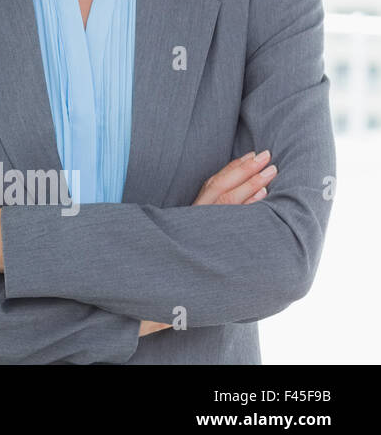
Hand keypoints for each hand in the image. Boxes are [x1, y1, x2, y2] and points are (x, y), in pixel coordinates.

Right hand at [138, 151, 277, 336]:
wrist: (163, 279)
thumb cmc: (181, 255)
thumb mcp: (191, 228)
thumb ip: (207, 215)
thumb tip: (240, 202)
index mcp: (192, 209)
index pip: (214, 182)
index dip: (232, 167)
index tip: (250, 155)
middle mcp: (197, 215)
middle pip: (223, 186)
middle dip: (246, 169)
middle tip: (267, 155)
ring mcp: (205, 226)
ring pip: (230, 199)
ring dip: (252, 183)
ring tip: (271, 171)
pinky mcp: (213, 240)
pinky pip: (233, 220)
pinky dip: (249, 206)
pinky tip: (264, 197)